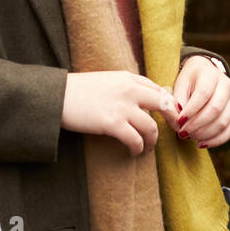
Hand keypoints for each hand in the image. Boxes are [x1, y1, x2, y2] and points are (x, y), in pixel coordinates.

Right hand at [61, 70, 175, 155]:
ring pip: (151, 127)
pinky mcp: (112, 123)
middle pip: (164, 104)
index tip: (169, 116)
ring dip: (153, 140)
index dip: (167, 104)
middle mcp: (129, 89)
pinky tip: (134, 152)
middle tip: (172, 131)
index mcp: (128, 78)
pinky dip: (138, 148)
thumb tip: (140, 101)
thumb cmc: (77, 90)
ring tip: (148, 148)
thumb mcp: (106, 80)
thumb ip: (124, 87)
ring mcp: (122, 107)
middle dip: (172, 119)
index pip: (158, 89)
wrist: (56, 95)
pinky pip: (135, 140)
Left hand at [172, 55, 229, 148]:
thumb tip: (180, 121)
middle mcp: (226, 85)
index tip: (179, 121)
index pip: (203, 93)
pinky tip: (201, 143)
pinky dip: (216, 140)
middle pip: (215, 109)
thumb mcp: (180, 84)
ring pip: (223, 122)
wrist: (205, 75)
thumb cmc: (190, 81)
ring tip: (189, 137)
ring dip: (205, 134)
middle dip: (197, 125)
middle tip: (182, 133)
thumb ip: (177, 100)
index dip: (191, 110)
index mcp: (210, 74)